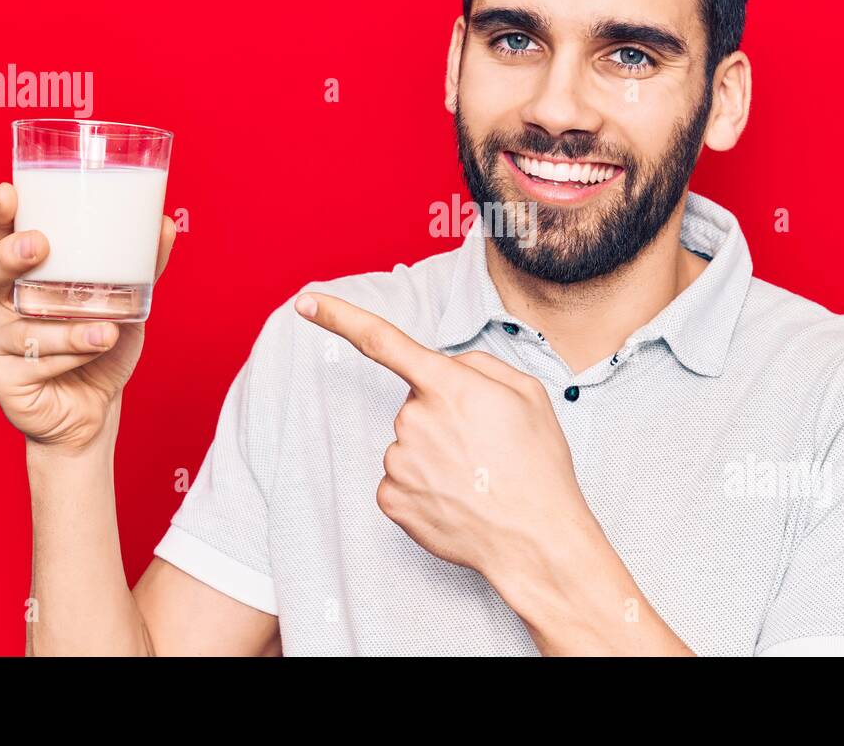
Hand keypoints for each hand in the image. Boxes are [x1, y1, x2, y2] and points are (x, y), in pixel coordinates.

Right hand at [0, 182, 176, 452]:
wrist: (95, 408)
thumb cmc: (98, 344)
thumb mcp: (124, 300)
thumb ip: (141, 264)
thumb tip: (165, 224)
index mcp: (14, 275)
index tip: (8, 193)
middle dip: (9, 256)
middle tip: (39, 244)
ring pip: (21, 326)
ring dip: (65, 326)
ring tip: (107, 326)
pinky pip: (33, 362)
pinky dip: (70, 354)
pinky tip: (96, 346)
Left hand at [295, 291, 602, 585]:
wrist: (536, 540)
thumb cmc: (537, 465)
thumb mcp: (527, 394)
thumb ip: (479, 365)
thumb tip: (446, 367)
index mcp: (448, 385)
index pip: (382, 340)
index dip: (339, 317)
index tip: (305, 302)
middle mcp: (414, 419)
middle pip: (413, 402)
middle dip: (441, 414)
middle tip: (483, 444)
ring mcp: (399, 462)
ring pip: (407, 442)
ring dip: (434, 453)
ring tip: (475, 476)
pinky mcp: (392, 499)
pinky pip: (398, 478)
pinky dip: (422, 486)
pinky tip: (454, 497)